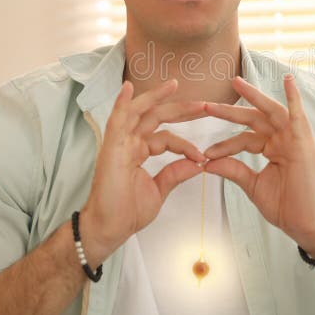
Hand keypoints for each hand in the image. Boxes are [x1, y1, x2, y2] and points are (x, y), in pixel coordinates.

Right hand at [80, 79, 206, 265]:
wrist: (110, 229)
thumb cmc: (127, 212)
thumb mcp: (159, 190)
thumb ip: (176, 173)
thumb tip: (198, 163)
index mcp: (139, 151)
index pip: (167, 137)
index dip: (186, 144)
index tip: (203, 156)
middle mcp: (129, 143)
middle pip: (156, 117)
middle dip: (180, 109)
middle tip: (204, 104)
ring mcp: (119, 143)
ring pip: (138, 112)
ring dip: (156, 98)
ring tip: (174, 85)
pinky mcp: (111, 147)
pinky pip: (116, 120)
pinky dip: (122, 103)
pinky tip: (128, 88)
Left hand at [203, 74, 314, 256]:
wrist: (305, 224)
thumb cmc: (285, 207)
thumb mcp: (253, 185)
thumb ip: (233, 170)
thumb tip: (206, 163)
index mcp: (272, 148)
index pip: (244, 138)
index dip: (224, 144)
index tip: (205, 155)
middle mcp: (283, 139)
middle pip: (254, 119)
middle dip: (230, 111)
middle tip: (207, 105)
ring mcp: (294, 139)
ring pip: (270, 112)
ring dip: (254, 96)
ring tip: (236, 82)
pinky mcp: (303, 142)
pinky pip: (298, 116)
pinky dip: (294, 97)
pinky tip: (288, 80)